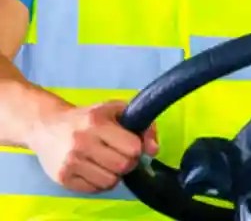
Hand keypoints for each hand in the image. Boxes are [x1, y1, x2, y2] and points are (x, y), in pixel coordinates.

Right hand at [26, 100, 158, 193]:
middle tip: (120, 155)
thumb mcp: (117, 111)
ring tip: (106, 163)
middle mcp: (82, 143)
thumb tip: (154, 150)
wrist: (47, 126)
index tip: (130, 144)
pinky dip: (99, 182)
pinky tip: (94, 169)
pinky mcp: (62, 178)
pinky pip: (94, 190)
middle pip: (123, 166)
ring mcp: (70, 162)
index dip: (137, 148)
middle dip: (128, 162)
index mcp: (97, 122)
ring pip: (110, 182)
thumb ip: (143, 125)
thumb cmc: (88, 117)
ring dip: (114, 175)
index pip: (132, 148)